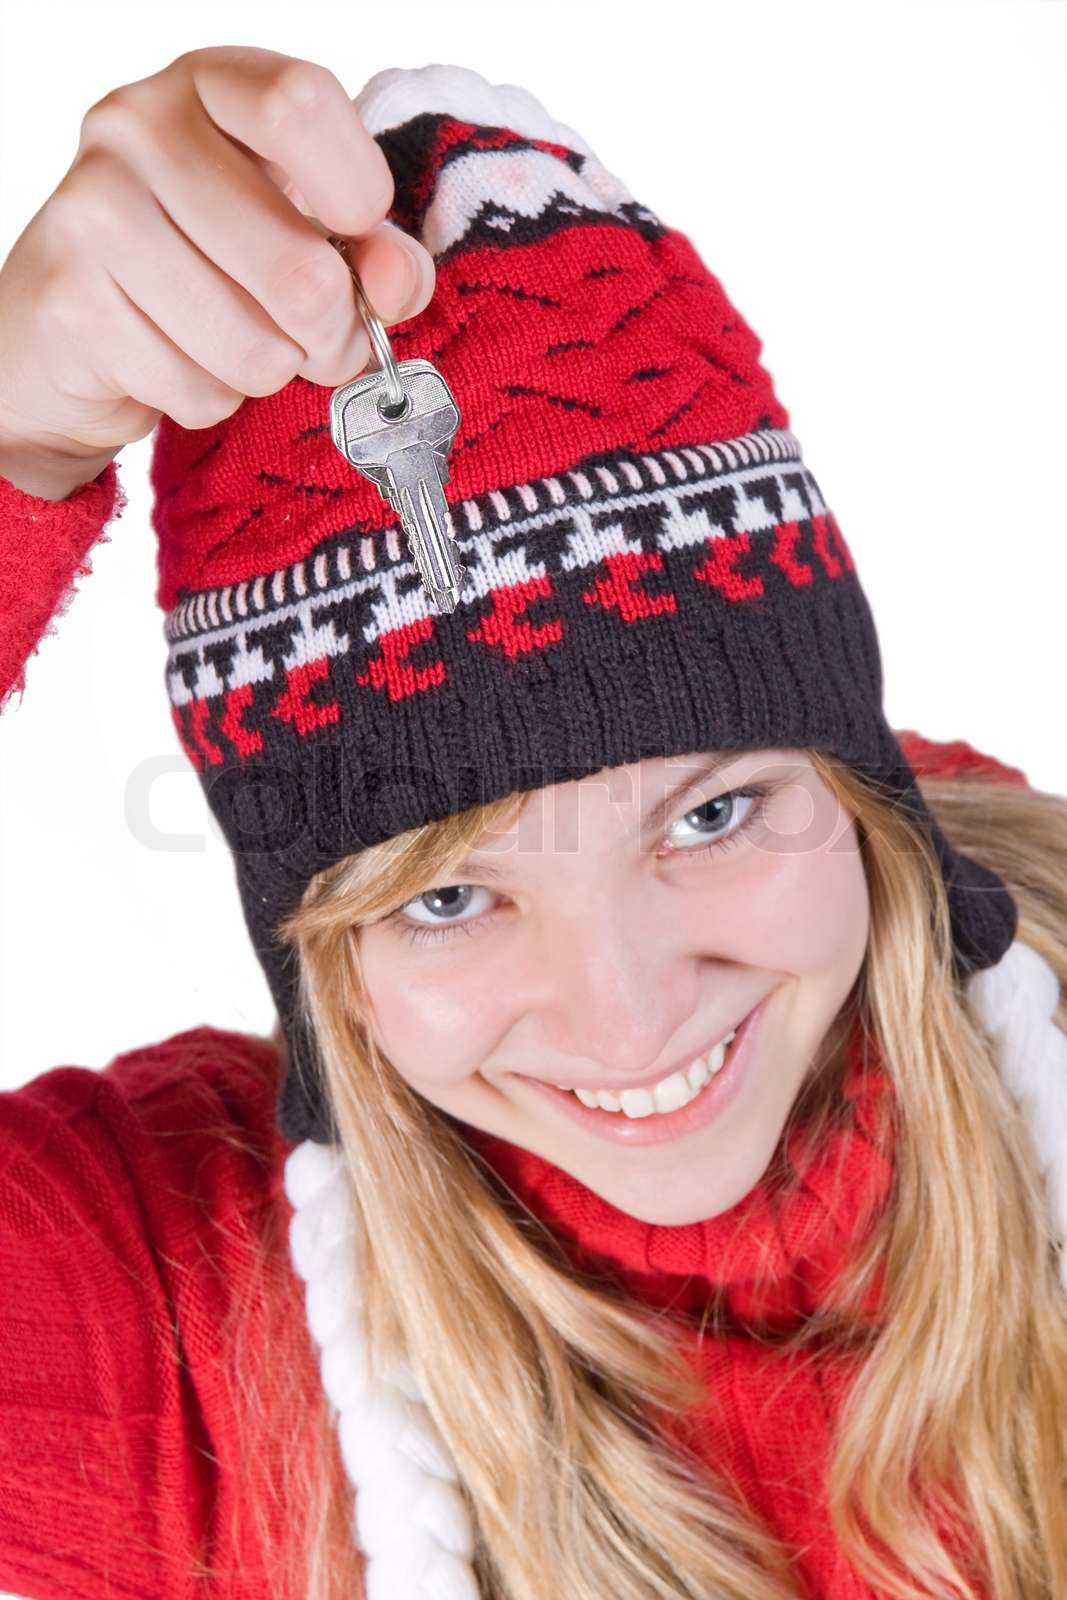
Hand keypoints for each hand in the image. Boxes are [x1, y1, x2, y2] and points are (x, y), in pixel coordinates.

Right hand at [0, 45, 434, 494]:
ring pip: (257, 349)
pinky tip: (175, 362)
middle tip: (313, 337)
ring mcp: (93, 210)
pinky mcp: (71, 301)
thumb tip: (396, 278)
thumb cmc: (205, 265)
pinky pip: (200, 391)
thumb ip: (375, 252)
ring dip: (267, 372)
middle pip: (301, 270)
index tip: (360, 233)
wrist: (71, 331)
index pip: (300, 105)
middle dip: (330, 335)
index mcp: (209, 86)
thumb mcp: (305, 232)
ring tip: (231, 343)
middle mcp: (138, 127)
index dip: (357, 191)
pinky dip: (209, 400)